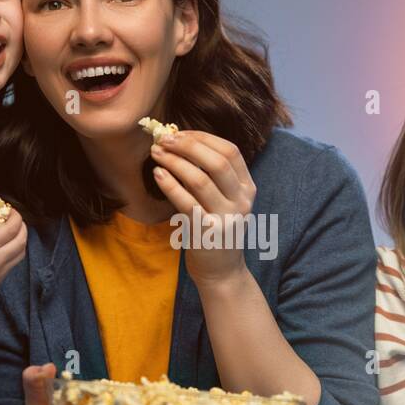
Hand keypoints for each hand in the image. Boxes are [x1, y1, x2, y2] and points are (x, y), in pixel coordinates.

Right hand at [0, 206, 26, 317]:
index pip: (12, 227)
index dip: (16, 216)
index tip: (11, 210)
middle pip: (22, 239)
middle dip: (22, 226)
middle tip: (14, 219)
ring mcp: (0, 271)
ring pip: (21, 252)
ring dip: (21, 239)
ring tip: (12, 232)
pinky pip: (14, 262)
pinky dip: (15, 250)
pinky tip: (5, 246)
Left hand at [148, 130, 254, 286]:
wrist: (221, 272)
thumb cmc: (216, 231)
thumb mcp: (224, 201)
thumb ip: (211, 176)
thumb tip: (179, 143)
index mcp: (248, 188)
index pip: (230, 151)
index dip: (203, 138)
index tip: (180, 132)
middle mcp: (241, 201)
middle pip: (217, 162)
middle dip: (188, 145)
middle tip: (164, 139)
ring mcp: (226, 218)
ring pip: (201, 180)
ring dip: (175, 162)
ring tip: (157, 153)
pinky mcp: (207, 232)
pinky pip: (186, 203)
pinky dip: (170, 185)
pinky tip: (157, 174)